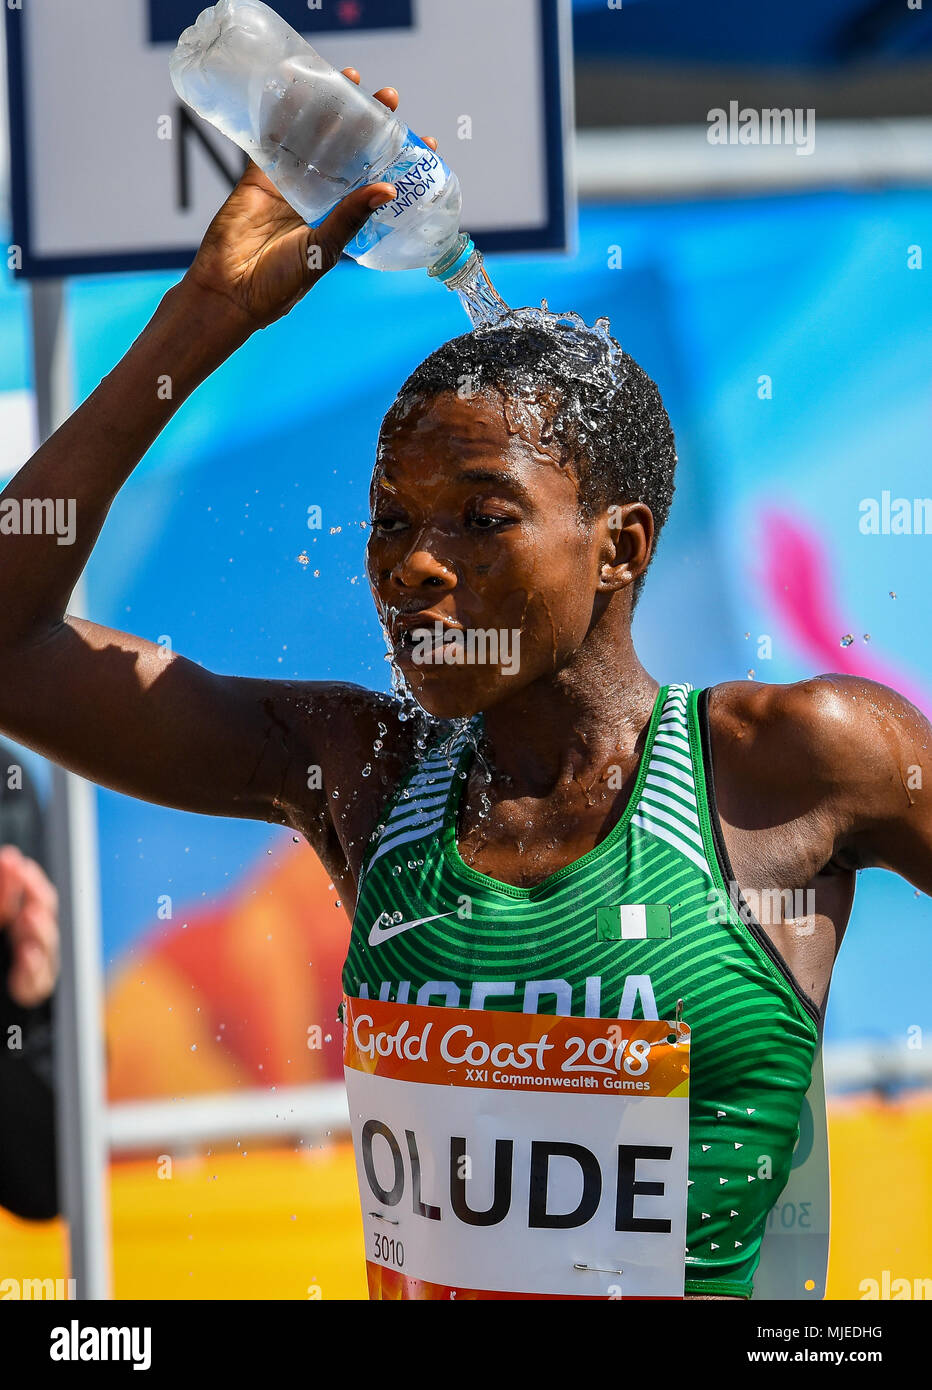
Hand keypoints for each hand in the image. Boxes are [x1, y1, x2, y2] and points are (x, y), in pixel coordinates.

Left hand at [0, 846, 59, 1008]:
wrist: (4, 1010)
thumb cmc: (4, 965)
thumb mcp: (2, 924)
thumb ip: (5, 898)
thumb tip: (9, 860)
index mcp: (23, 921)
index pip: (30, 892)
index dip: (23, 877)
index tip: (12, 859)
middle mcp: (33, 938)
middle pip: (43, 910)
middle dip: (34, 892)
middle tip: (25, 875)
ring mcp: (37, 962)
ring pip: (46, 942)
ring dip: (39, 927)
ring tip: (30, 914)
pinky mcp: (32, 987)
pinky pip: (37, 977)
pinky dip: (33, 965)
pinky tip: (26, 954)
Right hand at [183, 69, 438, 333]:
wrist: (229, 291)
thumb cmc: (279, 284)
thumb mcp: (324, 252)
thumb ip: (350, 218)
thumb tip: (387, 188)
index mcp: (342, 221)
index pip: (378, 183)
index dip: (399, 163)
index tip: (425, 142)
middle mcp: (320, 200)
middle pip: (349, 152)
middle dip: (368, 124)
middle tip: (388, 97)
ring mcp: (290, 186)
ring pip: (315, 140)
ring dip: (331, 111)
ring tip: (351, 80)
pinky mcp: (260, 177)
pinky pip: (275, 139)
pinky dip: (284, 113)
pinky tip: (299, 87)